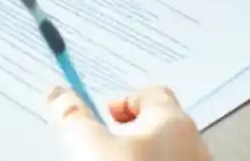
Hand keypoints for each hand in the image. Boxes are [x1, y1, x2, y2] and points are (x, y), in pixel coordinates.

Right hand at [48, 85, 211, 160]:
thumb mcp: (92, 149)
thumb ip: (73, 118)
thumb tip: (57, 95)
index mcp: (172, 122)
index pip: (150, 94)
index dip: (121, 102)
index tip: (99, 116)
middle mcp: (192, 144)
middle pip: (156, 126)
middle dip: (126, 135)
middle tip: (102, 148)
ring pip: (162, 154)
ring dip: (137, 158)